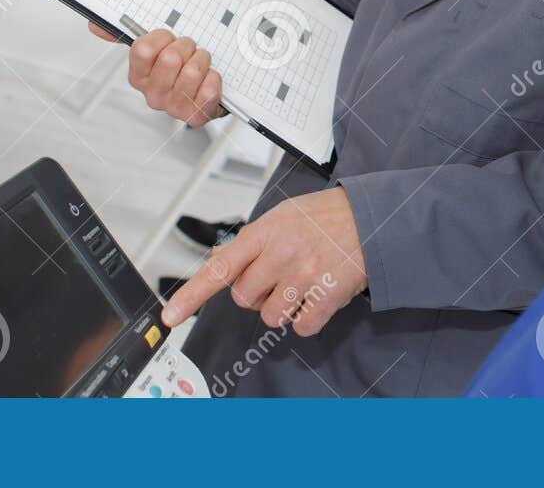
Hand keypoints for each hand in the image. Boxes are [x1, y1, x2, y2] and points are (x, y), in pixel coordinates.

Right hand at [90, 22, 223, 126]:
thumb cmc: (178, 67)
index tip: (169, 38)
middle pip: (170, 58)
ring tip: (199, 64)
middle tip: (188, 52)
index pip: (143, 49)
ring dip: (202, 61)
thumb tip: (95, 26)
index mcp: (138, 75)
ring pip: (192, 71)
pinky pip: (209, 89)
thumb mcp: (153, 46)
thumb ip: (125, 33)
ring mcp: (173, 106)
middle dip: (186, 47)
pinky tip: (207, 80)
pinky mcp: (195, 115)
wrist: (202, 92)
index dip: (162, 37)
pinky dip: (213, 79)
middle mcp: (153, 93)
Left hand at [160, 187, 366, 334]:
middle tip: (280, 274)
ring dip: (282, 307)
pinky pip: (300, 327)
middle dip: (257, 292)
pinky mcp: (326, 296)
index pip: (220, 267)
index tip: (171, 316)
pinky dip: (306, 319)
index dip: (192, 295)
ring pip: (269, 316)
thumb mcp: (283, 216)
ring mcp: (304, 276)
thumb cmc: (326, 217)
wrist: (372, 218)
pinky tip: (317, 295)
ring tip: (301, 282)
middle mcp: (281, 253)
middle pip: (244, 298)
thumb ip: (253, 241)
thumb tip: (223, 263)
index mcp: (265, 231)